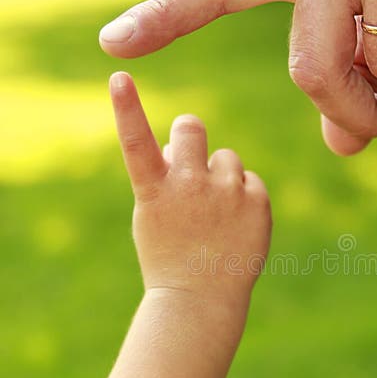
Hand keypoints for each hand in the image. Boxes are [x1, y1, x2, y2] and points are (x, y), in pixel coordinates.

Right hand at [110, 72, 271, 300]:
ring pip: (227, 157)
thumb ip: (165, 176)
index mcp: (154, 190)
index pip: (135, 140)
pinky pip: (251, 180)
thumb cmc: (169, 256)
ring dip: (221, 176)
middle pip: (191, 127)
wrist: (201, 300)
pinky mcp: (256, 201)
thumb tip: (181, 144)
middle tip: (192, 166)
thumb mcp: (153, 215)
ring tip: (216, 215)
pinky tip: (236, 226)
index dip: (126, 107)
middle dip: (189, 136)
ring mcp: (226, 192)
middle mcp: (189, 185)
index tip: (118, 77)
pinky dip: (244, 196)